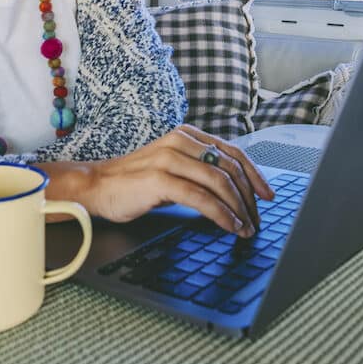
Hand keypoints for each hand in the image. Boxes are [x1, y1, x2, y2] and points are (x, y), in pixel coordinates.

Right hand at [43, 125, 274, 236]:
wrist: (95, 186)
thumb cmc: (133, 182)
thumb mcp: (171, 169)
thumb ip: (198, 171)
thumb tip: (233, 190)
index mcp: (186, 135)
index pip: (232, 152)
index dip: (255, 174)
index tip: (267, 195)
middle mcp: (180, 141)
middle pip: (230, 167)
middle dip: (249, 197)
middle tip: (257, 219)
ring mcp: (169, 158)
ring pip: (219, 182)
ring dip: (238, 209)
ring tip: (246, 228)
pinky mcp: (160, 179)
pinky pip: (201, 198)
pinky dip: (221, 214)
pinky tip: (229, 226)